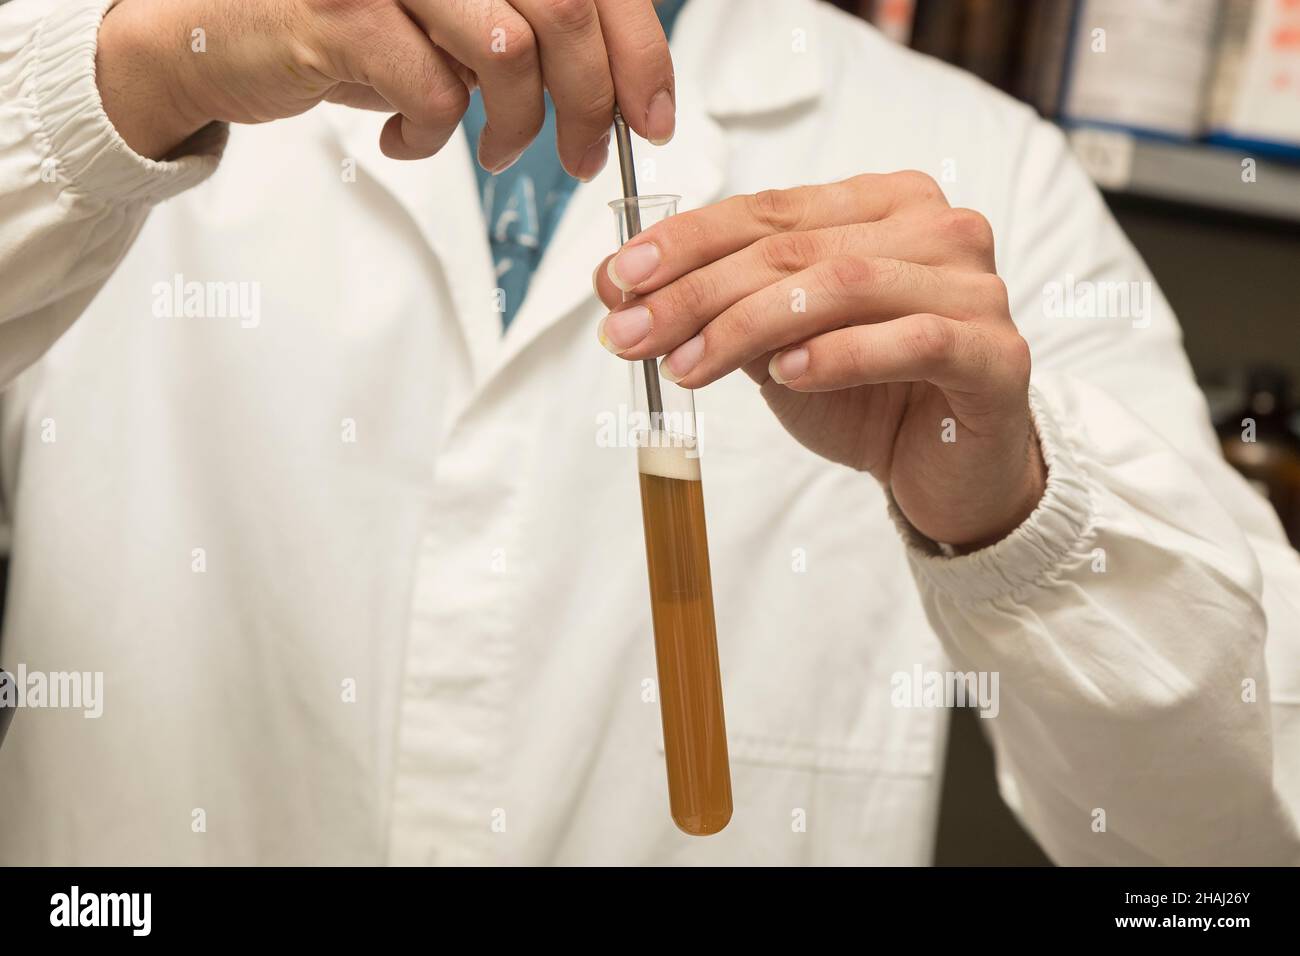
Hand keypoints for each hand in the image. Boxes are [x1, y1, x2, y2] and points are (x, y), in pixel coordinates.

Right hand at [96, 0, 674, 168]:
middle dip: (590, 104)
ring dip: (516, 125)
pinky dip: (435, 136)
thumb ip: (529, 25)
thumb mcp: (455, 14)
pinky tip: (410, 139)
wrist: (217, 30)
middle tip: (581, 158)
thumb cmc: (348, 23)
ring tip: (492, 150)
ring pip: (509, 50)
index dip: (639, 50)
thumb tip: (621, 83)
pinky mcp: (343, 12)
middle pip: (564, 11)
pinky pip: (433, 92)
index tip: (651, 116)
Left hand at [593, 172, 1045, 550]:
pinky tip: (787, 376)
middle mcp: (938, 229)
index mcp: (885, 205)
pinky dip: (841, 354)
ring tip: (686, 367)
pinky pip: (913, 340)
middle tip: (633, 334)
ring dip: (749, 326)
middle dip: (699, 292)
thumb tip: (614, 282)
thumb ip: (719, 305)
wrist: (950, 470)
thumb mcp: (778, 343)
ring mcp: (976, 288)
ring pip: (845, 284)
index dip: (687, 242)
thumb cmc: (867, 395)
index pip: (770, 208)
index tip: (617, 279)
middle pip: (797, 247)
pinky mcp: (997, 355)